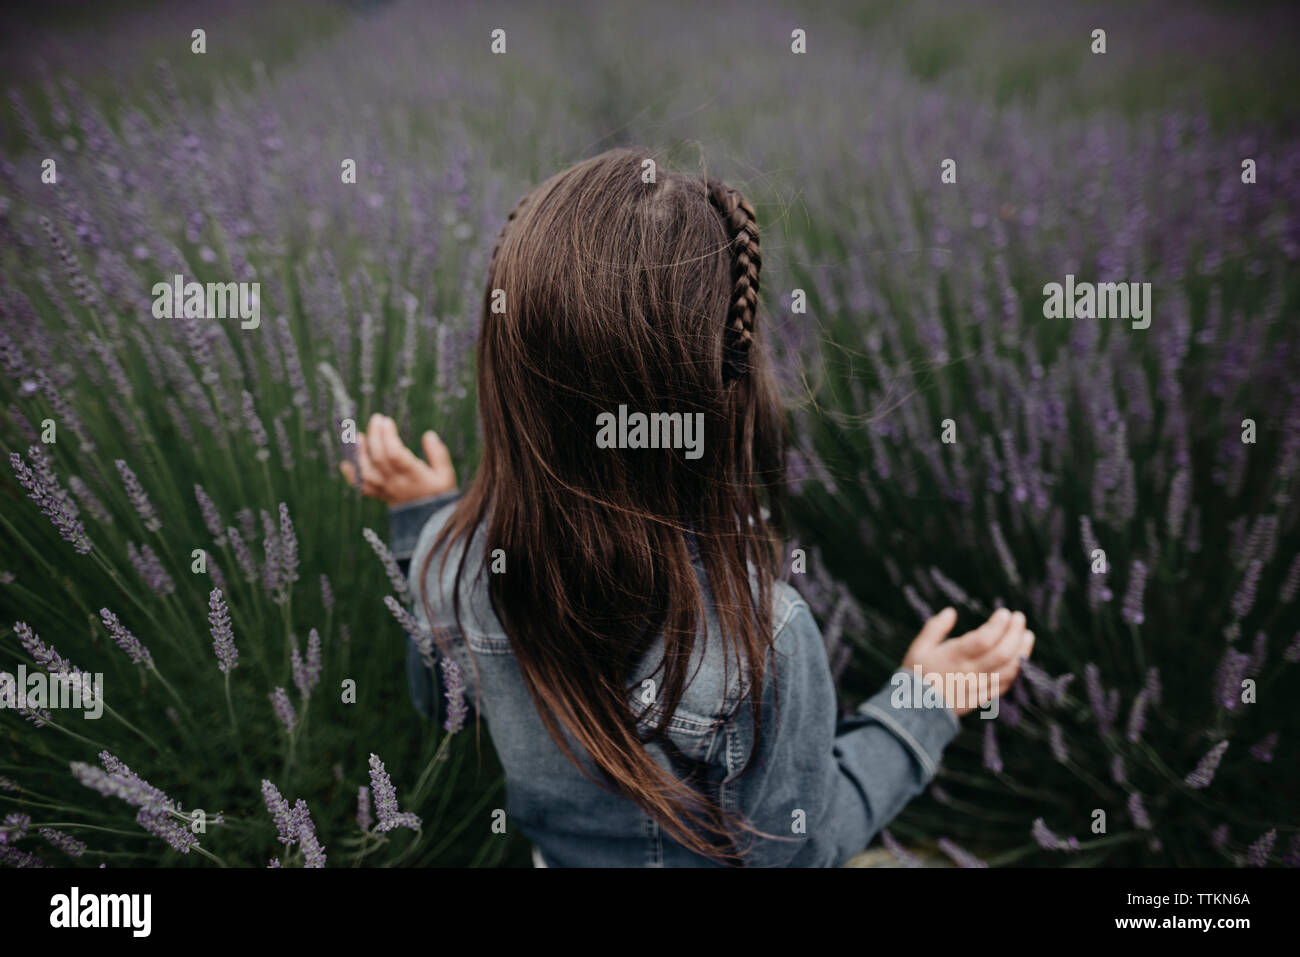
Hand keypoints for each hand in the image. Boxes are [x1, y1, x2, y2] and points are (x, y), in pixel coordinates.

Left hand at [338, 413, 456, 505]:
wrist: (430, 521)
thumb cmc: (440, 494)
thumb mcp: (446, 474)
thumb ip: (438, 454)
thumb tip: (429, 435)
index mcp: (413, 475)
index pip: (395, 454)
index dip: (388, 436)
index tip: (387, 421)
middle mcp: (396, 483)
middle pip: (379, 458)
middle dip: (375, 436)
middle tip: (376, 418)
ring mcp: (386, 490)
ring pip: (367, 472)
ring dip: (360, 453)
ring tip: (358, 436)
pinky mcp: (380, 495)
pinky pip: (362, 487)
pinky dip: (352, 476)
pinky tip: (346, 463)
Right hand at [900, 607, 1033, 716]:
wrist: (915, 710)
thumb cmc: (916, 674)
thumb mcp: (919, 647)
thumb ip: (935, 628)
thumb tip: (951, 611)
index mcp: (954, 657)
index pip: (984, 639)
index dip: (998, 625)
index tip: (1005, 612)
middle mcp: (970, 672)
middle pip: (1001, 653)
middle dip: (1014, 633)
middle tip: (1020, 618)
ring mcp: (979, 687)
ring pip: (1009, 670)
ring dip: (1021, 652)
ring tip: (1027, 635)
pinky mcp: (983, 698)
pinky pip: (1006, 684)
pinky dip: (1016, 670)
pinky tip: (1020, 658)